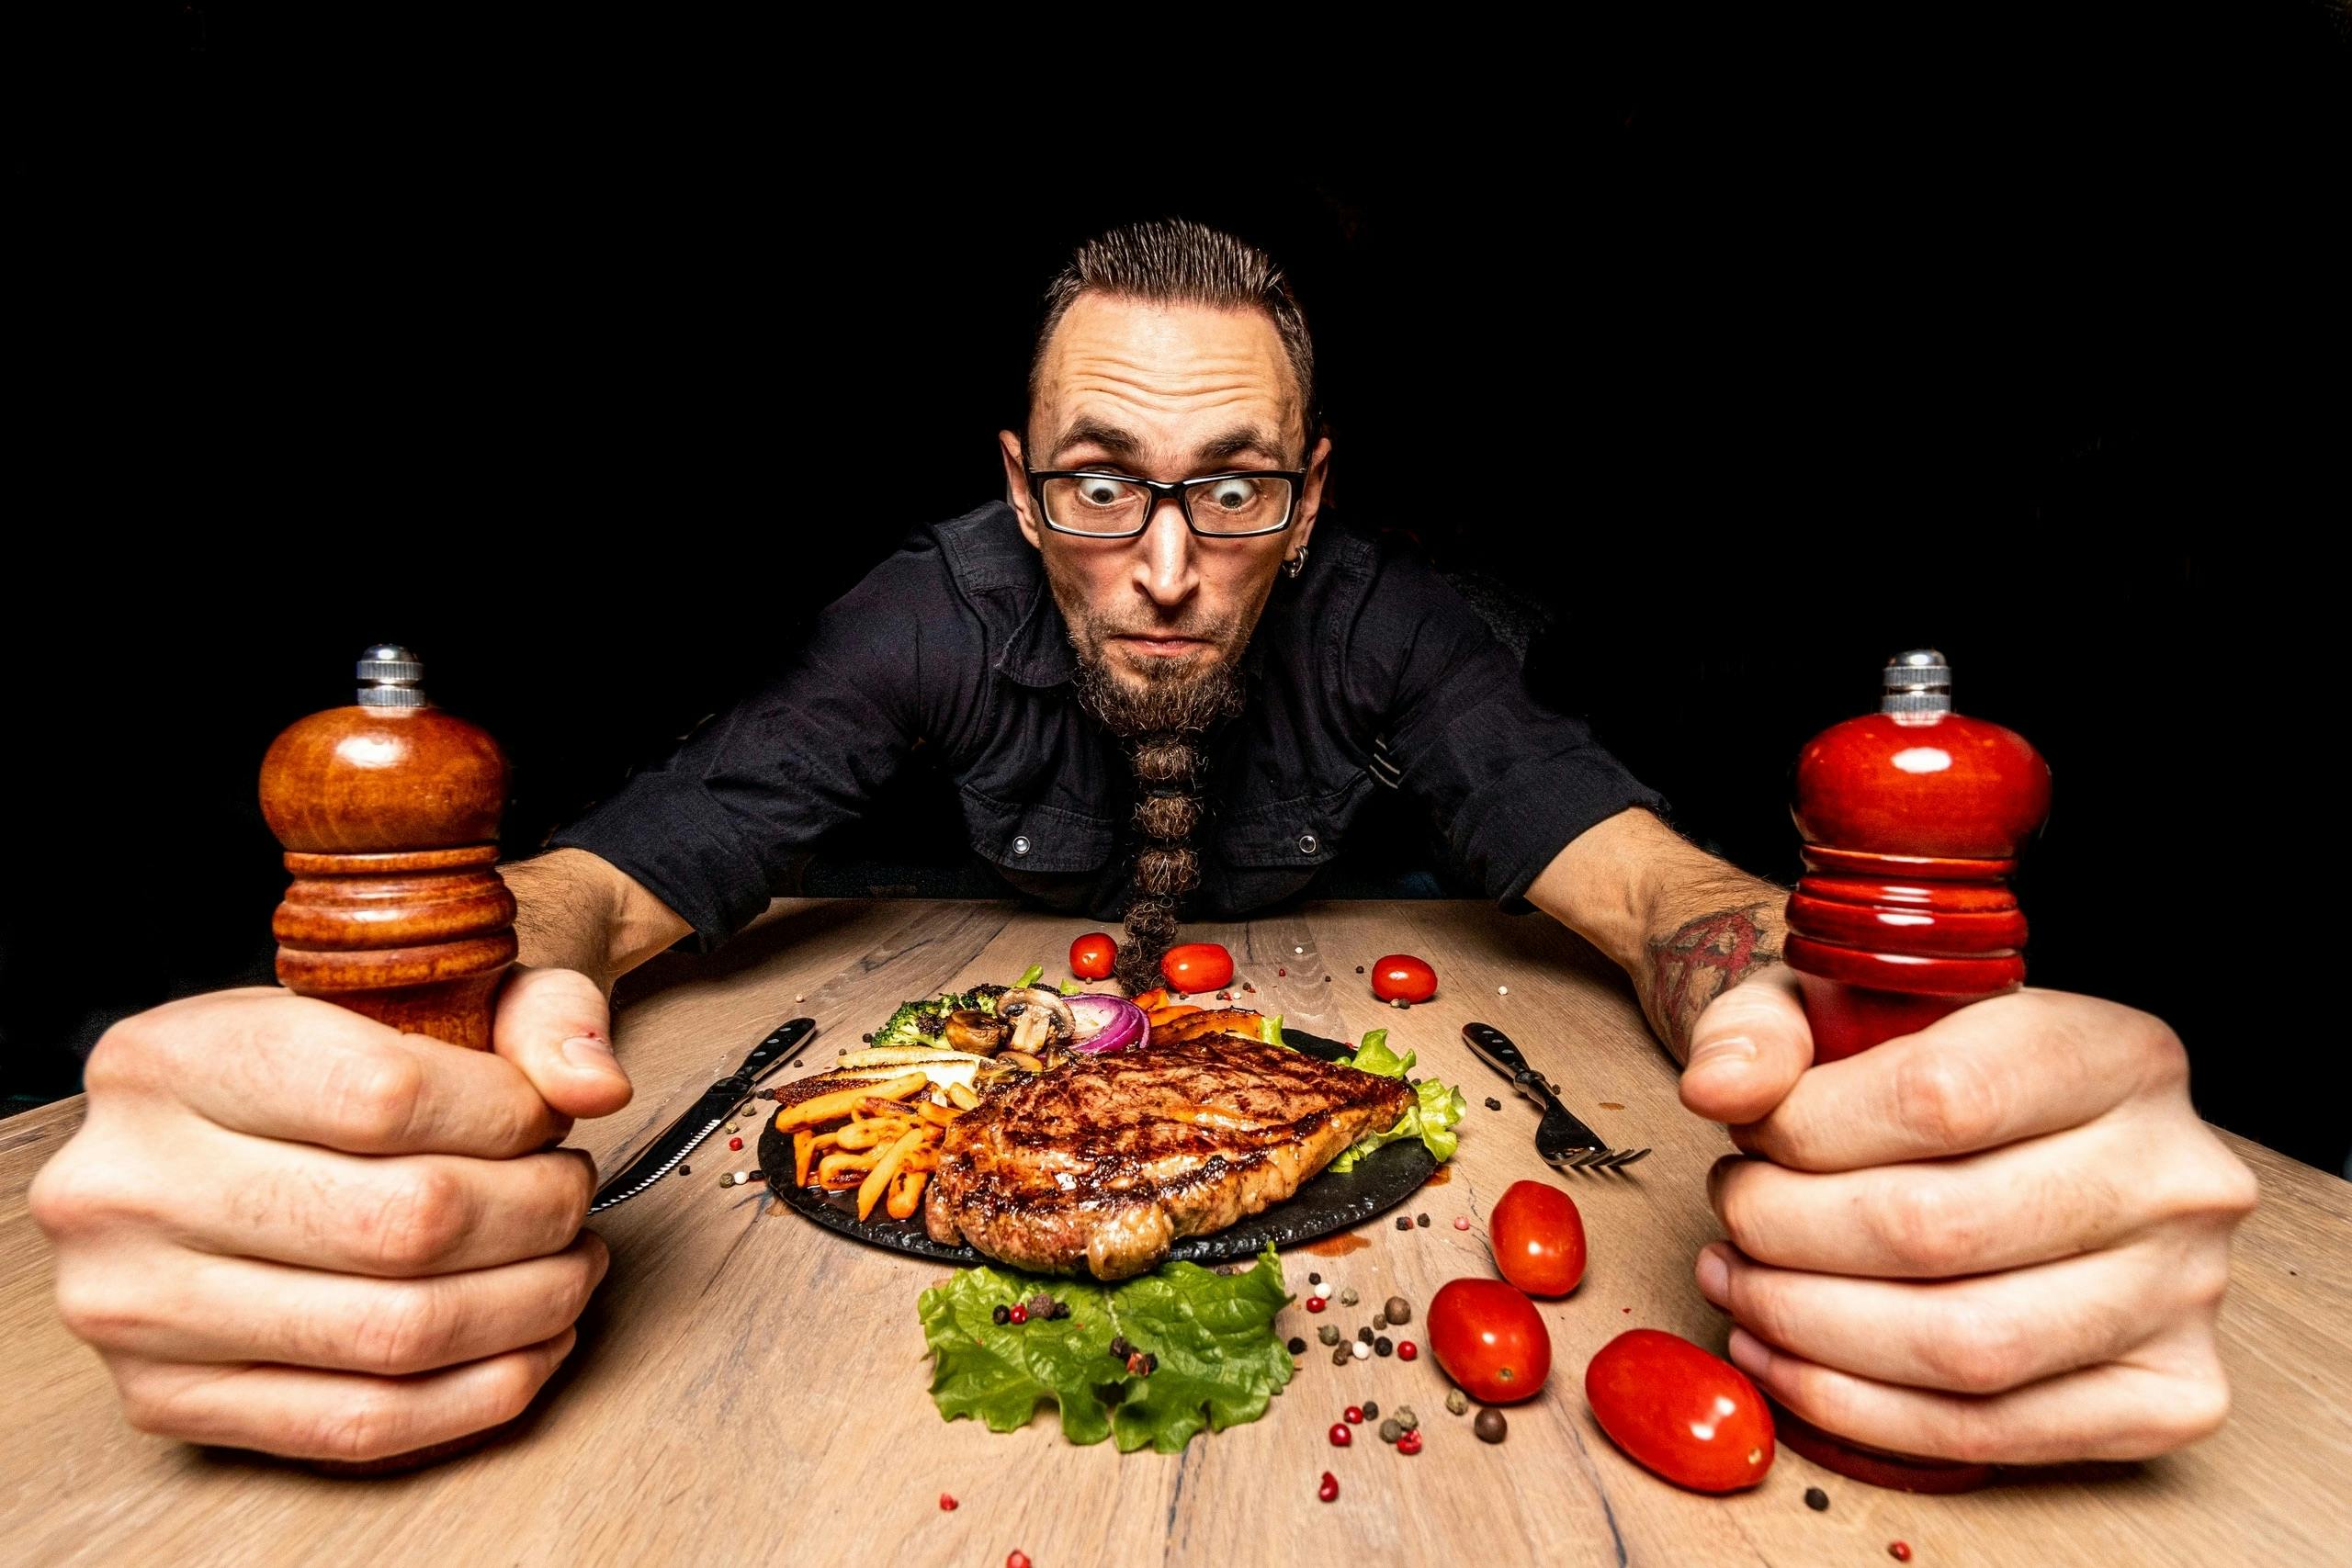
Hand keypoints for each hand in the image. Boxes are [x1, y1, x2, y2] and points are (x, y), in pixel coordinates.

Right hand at [29, 966, 631, 1461]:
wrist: (225, 1139)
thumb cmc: (339, 1066)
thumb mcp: (434, 992)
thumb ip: (539, 1016)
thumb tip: (596, 1086)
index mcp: (167, 1058)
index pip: (385, 1095)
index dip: (508, 1117)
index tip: (546, 1121)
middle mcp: (124, 1184)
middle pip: (402, 1223)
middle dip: (535, 1213)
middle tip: (572, 1196)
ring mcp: (134, 1306)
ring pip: (393, 1333)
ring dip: (527, 1305)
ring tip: (570, 1264)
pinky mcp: (167, 1401)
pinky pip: (359, 1424)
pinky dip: (480, 1394)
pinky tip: (532, 1343)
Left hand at [1677, 971, 2258, 1464]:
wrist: (2029, 1136)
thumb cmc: (1929, 1071)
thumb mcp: (1840, 1006)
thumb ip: (1763, 1029)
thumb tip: (1717, 1089)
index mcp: (2123, 1053)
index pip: (1941, 1099)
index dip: (1807, 1130)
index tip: (1748, 1134)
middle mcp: (2179, 1176)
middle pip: (1941, 1230)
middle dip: (1788, 1232)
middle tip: (1731, 1215)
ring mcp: (2185, 1294)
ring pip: (1965, 1347)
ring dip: (1809, 1327)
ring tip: (1739, 1283)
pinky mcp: (2170, 1393)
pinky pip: (1990, 1430)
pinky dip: (1857, 1408)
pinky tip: (1780, 1357)